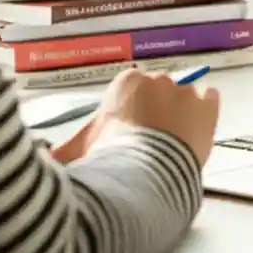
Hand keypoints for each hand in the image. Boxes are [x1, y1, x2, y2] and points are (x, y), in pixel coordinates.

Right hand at [50, 69, 220, 167]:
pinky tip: (197, 130)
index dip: (134, 115)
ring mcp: (184, 90)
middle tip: (152, 143)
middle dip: (156, 114)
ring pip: (185, 98)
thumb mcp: (80, 151)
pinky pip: (209, 98)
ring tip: (174, 143)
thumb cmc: (109, 158)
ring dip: (180, 115)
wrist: (145, 173)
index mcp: (126, 83)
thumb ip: (64, 150)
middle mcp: (156, 79)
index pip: (134, 92)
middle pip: (159, 94)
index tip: (131, 135)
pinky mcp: (207, 104)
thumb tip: (43, 159)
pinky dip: (205, 112)